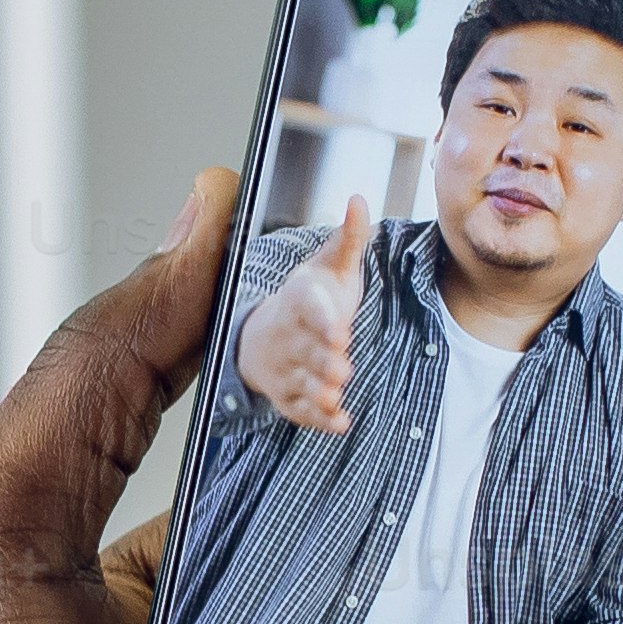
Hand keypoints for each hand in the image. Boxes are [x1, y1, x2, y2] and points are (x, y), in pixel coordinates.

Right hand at [232, 191, 372, 430]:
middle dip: (321, 361)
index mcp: (298, 301)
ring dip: (318, 392)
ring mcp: (286, 369)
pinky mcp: (289, 396)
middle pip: (303, 350)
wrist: (263, 336)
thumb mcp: (328, 266)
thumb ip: (348, 238)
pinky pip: (300, 412)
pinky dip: (318, 420)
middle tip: (342, 368)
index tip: (338, 329)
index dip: (320, 320)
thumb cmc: (308, 299)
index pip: (305, 308)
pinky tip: (340, 424)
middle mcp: (288, 336)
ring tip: (335, 397)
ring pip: (300, 383)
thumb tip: (359, 200)